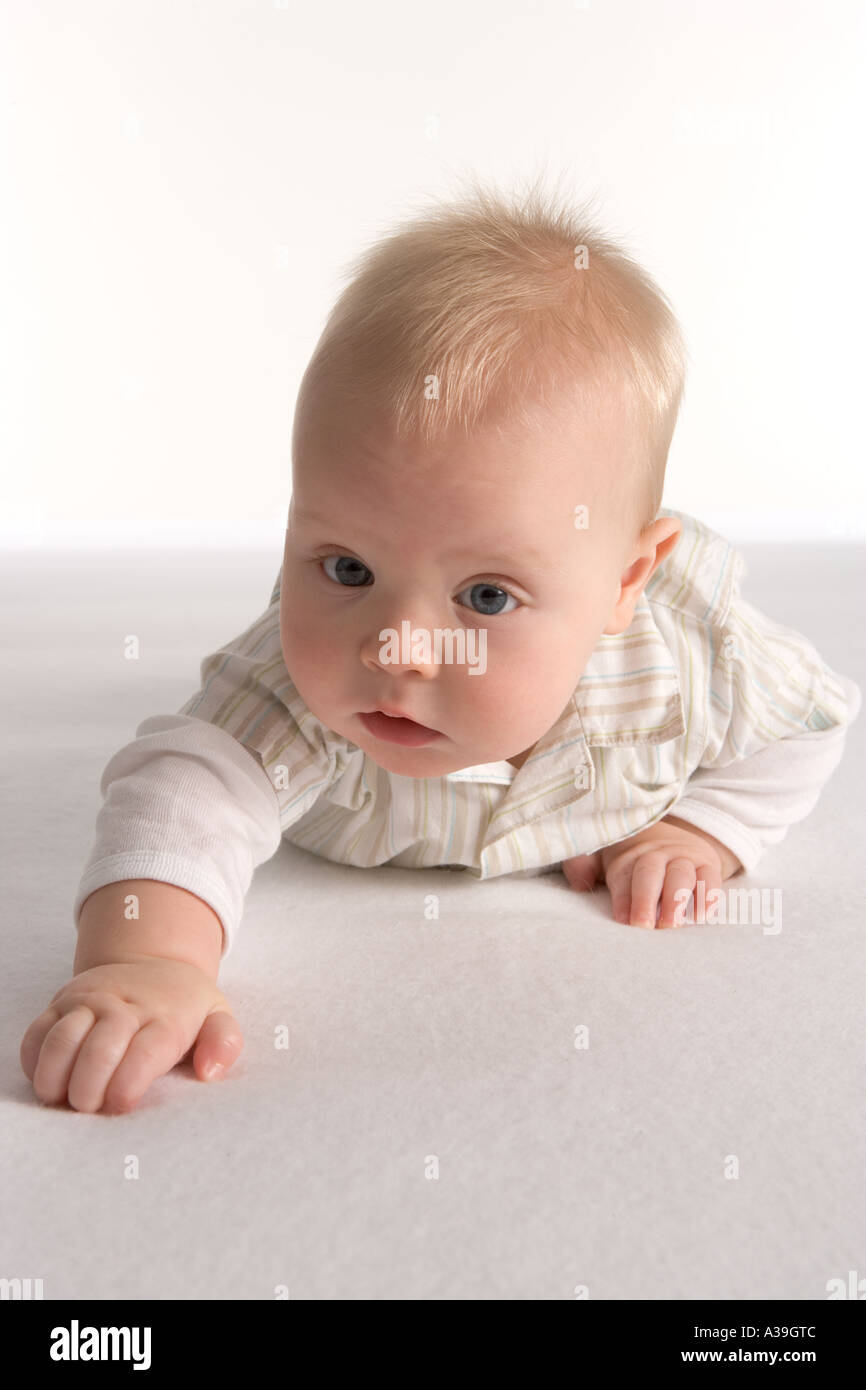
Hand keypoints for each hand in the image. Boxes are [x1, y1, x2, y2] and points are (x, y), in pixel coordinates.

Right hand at [20, 957, 242, 1113]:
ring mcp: (89, 1001)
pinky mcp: (62, 1002)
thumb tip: (210, 1071)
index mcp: (165, 1017)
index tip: (120, 1106)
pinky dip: (34, 1061)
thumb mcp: (217, 1016)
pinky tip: (47, 1081)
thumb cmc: (185, 1005)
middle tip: (90, 1109)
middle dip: (89, 1089)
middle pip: (99, 1050)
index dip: (128, 1084)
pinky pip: (36, 1033)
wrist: (154, 961)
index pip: (145, 1053)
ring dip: (56, 1076)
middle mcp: (123, 1005)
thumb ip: (224, 1043)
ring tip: (62, 1100)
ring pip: (61, 1039)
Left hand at [562, 815, 740, 928]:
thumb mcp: (602, 855)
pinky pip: (710, 877)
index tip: (622, 920)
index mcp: (626, 854)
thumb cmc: (631, 858)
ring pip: (681, 874)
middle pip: (650, 872)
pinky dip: (708, 895)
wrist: (671, 837)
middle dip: (646, 900)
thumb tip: (579, 883)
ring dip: (676, 899)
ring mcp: (683, 857)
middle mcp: (655, 853)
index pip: (623, 875)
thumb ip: (583, 866)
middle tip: (644, 926)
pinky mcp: (706, 863)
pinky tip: (701, 915)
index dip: (622, 898)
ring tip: (671, 925)